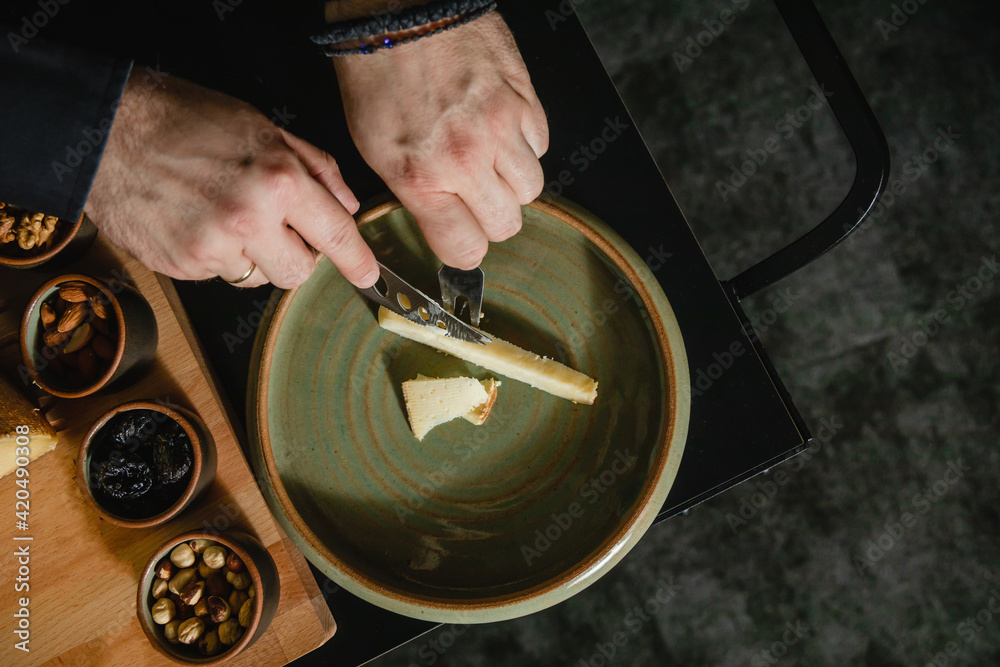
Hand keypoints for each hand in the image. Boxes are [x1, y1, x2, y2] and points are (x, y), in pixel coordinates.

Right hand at [86, 71, 378, 288]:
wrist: (108, 131)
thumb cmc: (186, 120)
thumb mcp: (262, 126)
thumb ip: (315, 167)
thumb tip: (347, 205)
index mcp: (278, 181)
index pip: (336, 234)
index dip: (357, 260)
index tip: (370, 277)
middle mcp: (250, 220)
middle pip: (300, 272)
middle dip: (297, 256)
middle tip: (277, 227)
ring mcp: (214, 248)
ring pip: (259, 278)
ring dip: (254, 256)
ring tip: (226, 215)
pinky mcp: (184, 265)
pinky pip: (220, 275)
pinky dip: (218, 257)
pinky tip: (199, 222)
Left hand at [334, 12, 547, 268]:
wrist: (399, 9)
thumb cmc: (376, 72)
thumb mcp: (375, 147)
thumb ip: (415, 193)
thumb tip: (443, 221)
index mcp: (421, 176)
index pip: (465, 250)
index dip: (463, 248)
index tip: (459, 237)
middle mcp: (466, 158)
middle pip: (506, 225)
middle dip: (491, 217)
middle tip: (474, 197)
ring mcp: (500, 127)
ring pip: (531, 190)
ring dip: (512, 182)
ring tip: (488, 158)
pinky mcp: (524, 99)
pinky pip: (539, 145)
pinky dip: (524, 144)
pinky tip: (497, 125)